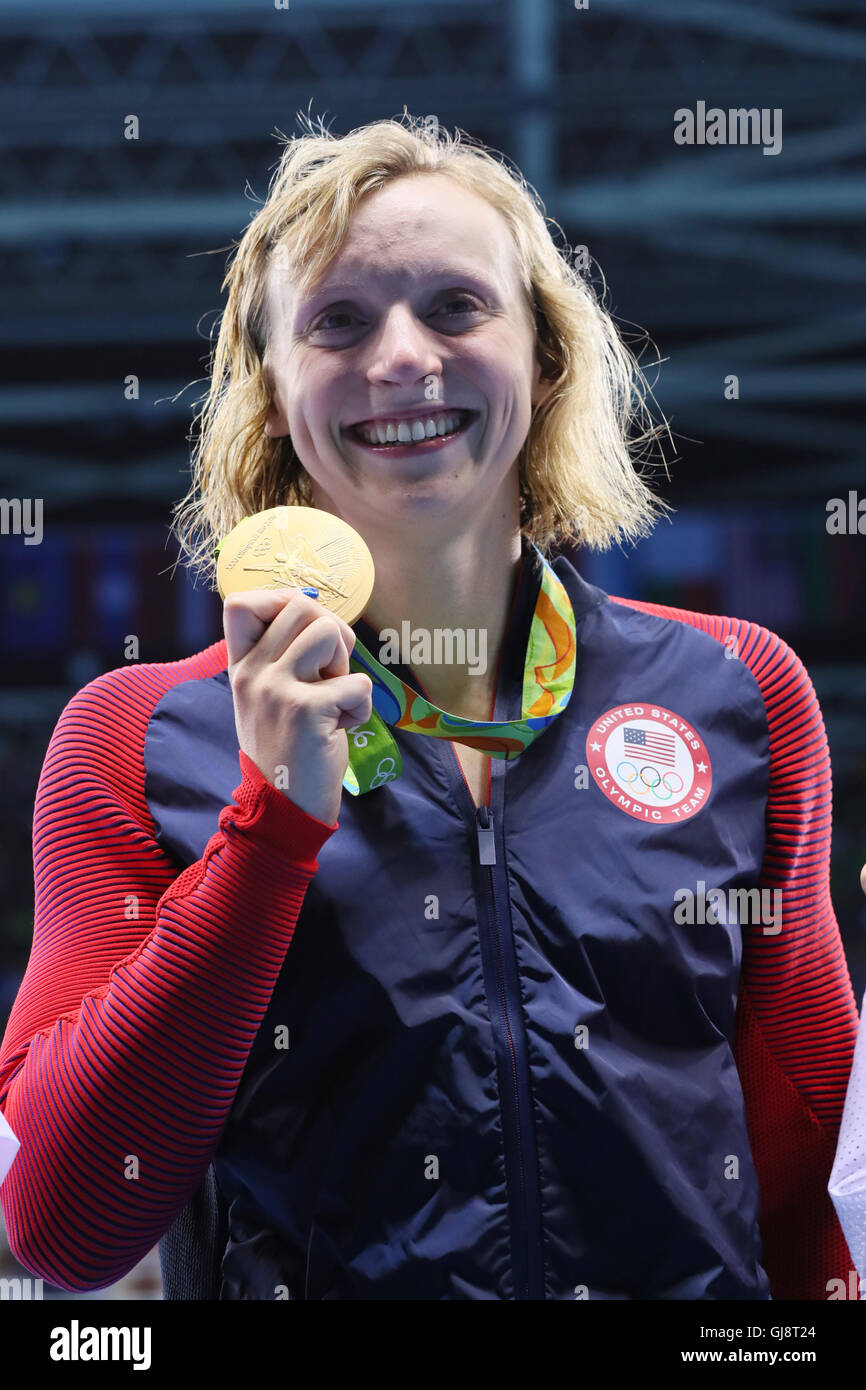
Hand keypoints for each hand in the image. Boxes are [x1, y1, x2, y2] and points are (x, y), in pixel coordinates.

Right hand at [223, 587, 372, 824]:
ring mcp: (276, 689)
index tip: (304, 631)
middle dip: (332, 634)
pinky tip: (342, 728)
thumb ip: (282, 659)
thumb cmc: (287, 751)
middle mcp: (253, 673)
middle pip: (302, 607)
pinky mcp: (306, 709)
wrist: (283, 809)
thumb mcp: (268, 699)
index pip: (239, 603)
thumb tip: (318, 613)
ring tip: (335, 699)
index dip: (280, 600)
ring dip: (346, 666)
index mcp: (241, 667)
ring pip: (329, 631)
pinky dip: (362, 706)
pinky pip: (357, 681)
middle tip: (332, 673)